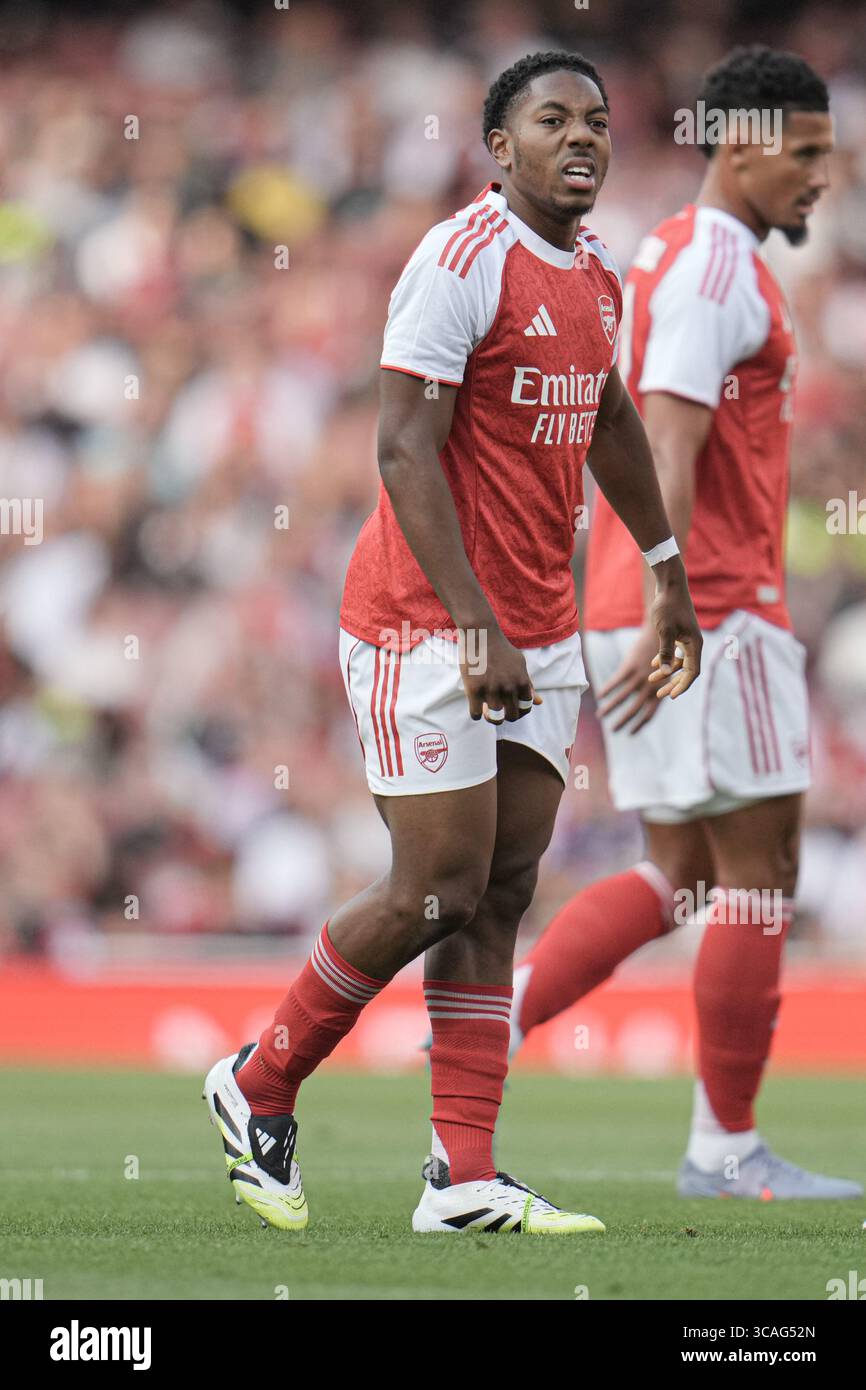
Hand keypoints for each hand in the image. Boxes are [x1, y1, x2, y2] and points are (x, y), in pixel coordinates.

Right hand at [460, 625, 542, 722]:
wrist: (481, 633)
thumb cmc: (500, 649)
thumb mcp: (519, 664)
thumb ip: (529, 684)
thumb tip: (539, 703)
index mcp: (522, 682)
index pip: (526, 708)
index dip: (519, 711)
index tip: (510, 707)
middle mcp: (509, 687)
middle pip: (512, 716)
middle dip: (505, 716)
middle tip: (498, 710)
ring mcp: (491, 689)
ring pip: (495, 718)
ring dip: (490, 717)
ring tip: (486, 710)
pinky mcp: (474, 689)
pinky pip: (476, 714)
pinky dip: (476, 714)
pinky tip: (475, 705)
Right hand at [597, 623, 661, 733]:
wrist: (663, 632)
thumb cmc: (665, 654)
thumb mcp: (665, 674)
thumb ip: (656, 688)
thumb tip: (645, 699)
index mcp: (660, 691)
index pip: (649, 714)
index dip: (639, 725)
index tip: (630, 734)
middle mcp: (650, 687)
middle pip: (634, 710)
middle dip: (622, 721)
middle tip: (612, 731)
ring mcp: (639, 677)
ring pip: (621, 698)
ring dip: (610, 708)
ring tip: (600, 717)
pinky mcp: (630, 666)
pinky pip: (615, 682)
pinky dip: (606, 690)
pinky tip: (598, 696)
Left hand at [647, 559, 702, 701]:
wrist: (670, 585)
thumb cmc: (668, 606)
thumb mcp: (664, 630)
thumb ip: (666, 652)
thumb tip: (666, 673)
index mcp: (695, 644)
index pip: (693, 672)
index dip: (682, 686)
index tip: (670, 696)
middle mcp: (694, 643)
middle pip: (687, 671)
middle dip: (673, 683)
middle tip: (659, 694)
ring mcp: (687, 639)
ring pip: (680, 663)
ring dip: (667, 672)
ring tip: (651, 679)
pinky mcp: (680, 634)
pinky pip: (675, 653)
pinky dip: (666, 659)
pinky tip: (653, 664)